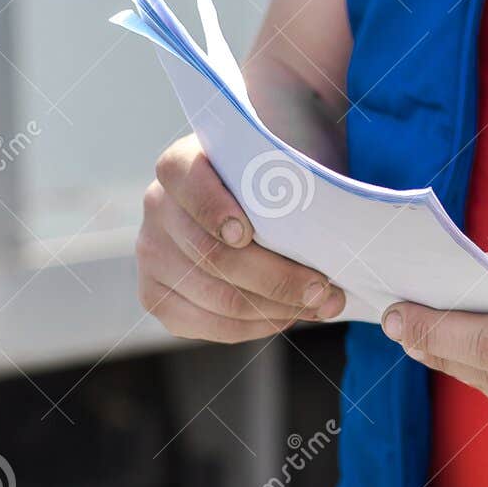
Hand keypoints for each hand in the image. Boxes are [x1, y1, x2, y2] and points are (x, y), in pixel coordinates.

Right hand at [137, 134, 344, 341]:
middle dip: (275, 279)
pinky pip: (209, 325)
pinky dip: (256, 327)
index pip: (187, 183)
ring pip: (216, 297)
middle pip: (211, 256)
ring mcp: (151, 255)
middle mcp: (156, 207)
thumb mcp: (281, 159)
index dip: (213, 211)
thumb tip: (336, 213)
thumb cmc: (271, 179)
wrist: (247, 204)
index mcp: (180, 165)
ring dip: (276, 308)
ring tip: (318, 305)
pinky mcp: (156, 296)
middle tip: (322, 289)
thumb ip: (296, 170)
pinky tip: (286, 315)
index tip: (247, 234)